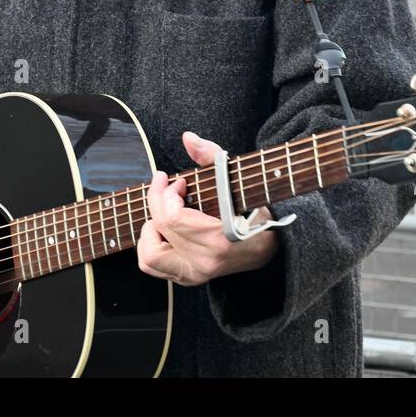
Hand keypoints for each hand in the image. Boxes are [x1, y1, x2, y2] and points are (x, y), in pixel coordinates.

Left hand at [136, 131, 279, 285]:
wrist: (267, 245)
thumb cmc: (252, 209)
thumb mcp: (236, 178)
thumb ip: (212, 156)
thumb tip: (187, 138)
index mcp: (217, 241)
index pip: (172, 217)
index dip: (166, 193)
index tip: (177, 180)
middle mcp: (203, 263)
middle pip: (159, 229)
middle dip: (157, 201)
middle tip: (169, 188)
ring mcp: (194, 274)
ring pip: (148, 254)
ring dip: (151, 228)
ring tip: (165, 212)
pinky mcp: (187, 278)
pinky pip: (152, 265)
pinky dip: (150, 244)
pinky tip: (163, 228)